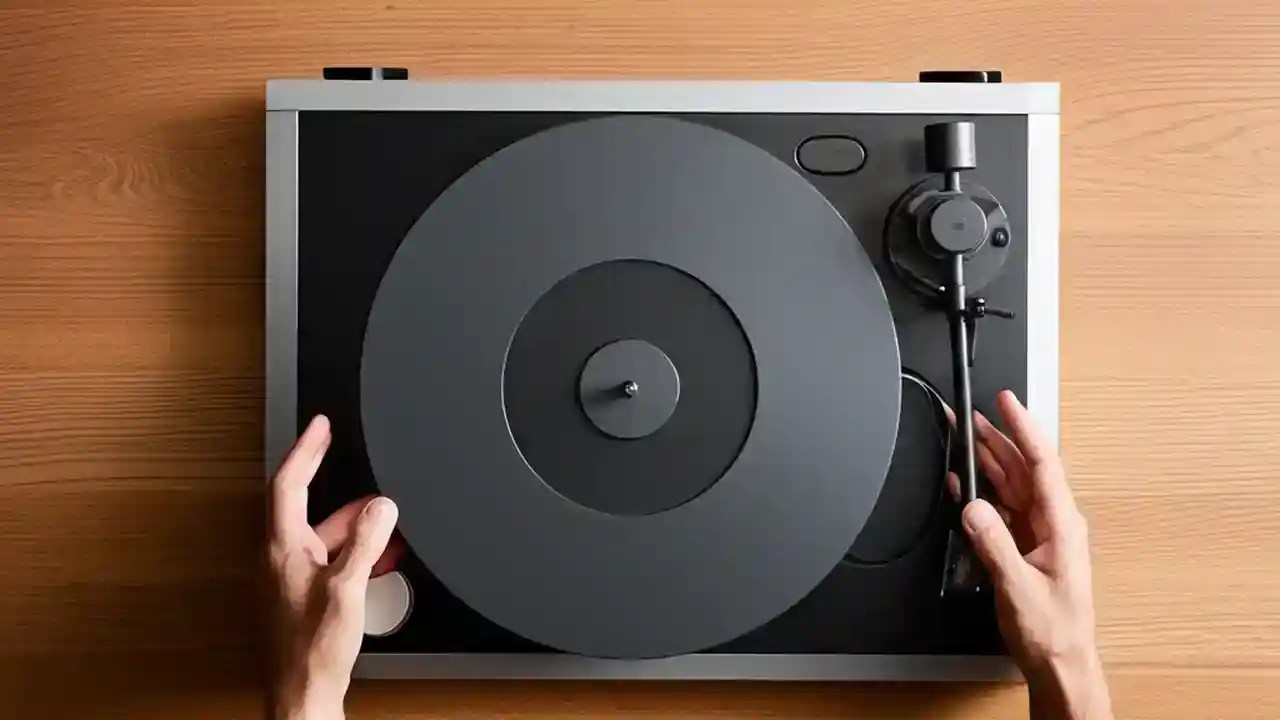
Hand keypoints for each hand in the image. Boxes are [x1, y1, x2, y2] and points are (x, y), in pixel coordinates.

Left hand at [266, 415, 403, 719]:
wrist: (300, 695)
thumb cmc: (312, 651)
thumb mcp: (349, 588)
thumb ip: (366, 542)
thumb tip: (381, 507)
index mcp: (282, 548)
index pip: (288, 483)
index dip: (306, 449)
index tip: (320, 426)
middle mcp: (276, 560)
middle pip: (306, 508)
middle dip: (343, 494)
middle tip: (373, 489)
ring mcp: (284, 580)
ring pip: (319, 537)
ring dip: (352, 530)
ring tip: (385, 531)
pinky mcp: (295, 598)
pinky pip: (323, 560)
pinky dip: (349, 555)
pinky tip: (373, 564)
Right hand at [949, 391, 1112, 719]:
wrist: (1059, 661)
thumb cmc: (1052, 630)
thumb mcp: (1019, 587)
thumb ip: (995, 545)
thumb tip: (974, 507)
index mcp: (1061, 525)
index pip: (1042, 464)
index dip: (1023, 428)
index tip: (1007, 402)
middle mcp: (1053, 522)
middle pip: (1024, 467)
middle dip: (998, 437)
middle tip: (971, 414)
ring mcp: (1039, 532)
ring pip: (1012, 484)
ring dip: (989, 460)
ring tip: (964, 437)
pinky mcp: (1024, 544)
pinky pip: (1002, 507)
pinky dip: (982, 491)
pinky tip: (964, 483)